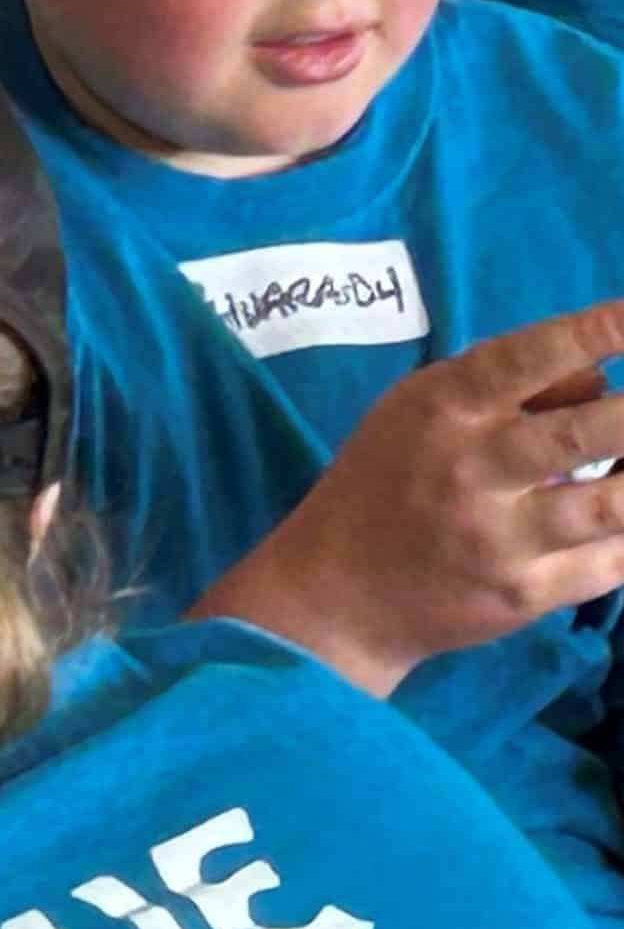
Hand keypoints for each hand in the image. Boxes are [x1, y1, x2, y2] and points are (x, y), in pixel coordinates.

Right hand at [191, 299, 623, 696]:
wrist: (333, 596)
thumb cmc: (380, 484)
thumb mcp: (414, 413)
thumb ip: (503, 387)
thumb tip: (602, 379)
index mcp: (442, 411)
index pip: (528, 358)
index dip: (596, 332)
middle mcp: (471, 469)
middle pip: (584, 434)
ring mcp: (499, 539)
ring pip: (613, 506)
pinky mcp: (522, 594)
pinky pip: (610, 564)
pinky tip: (622, 527)